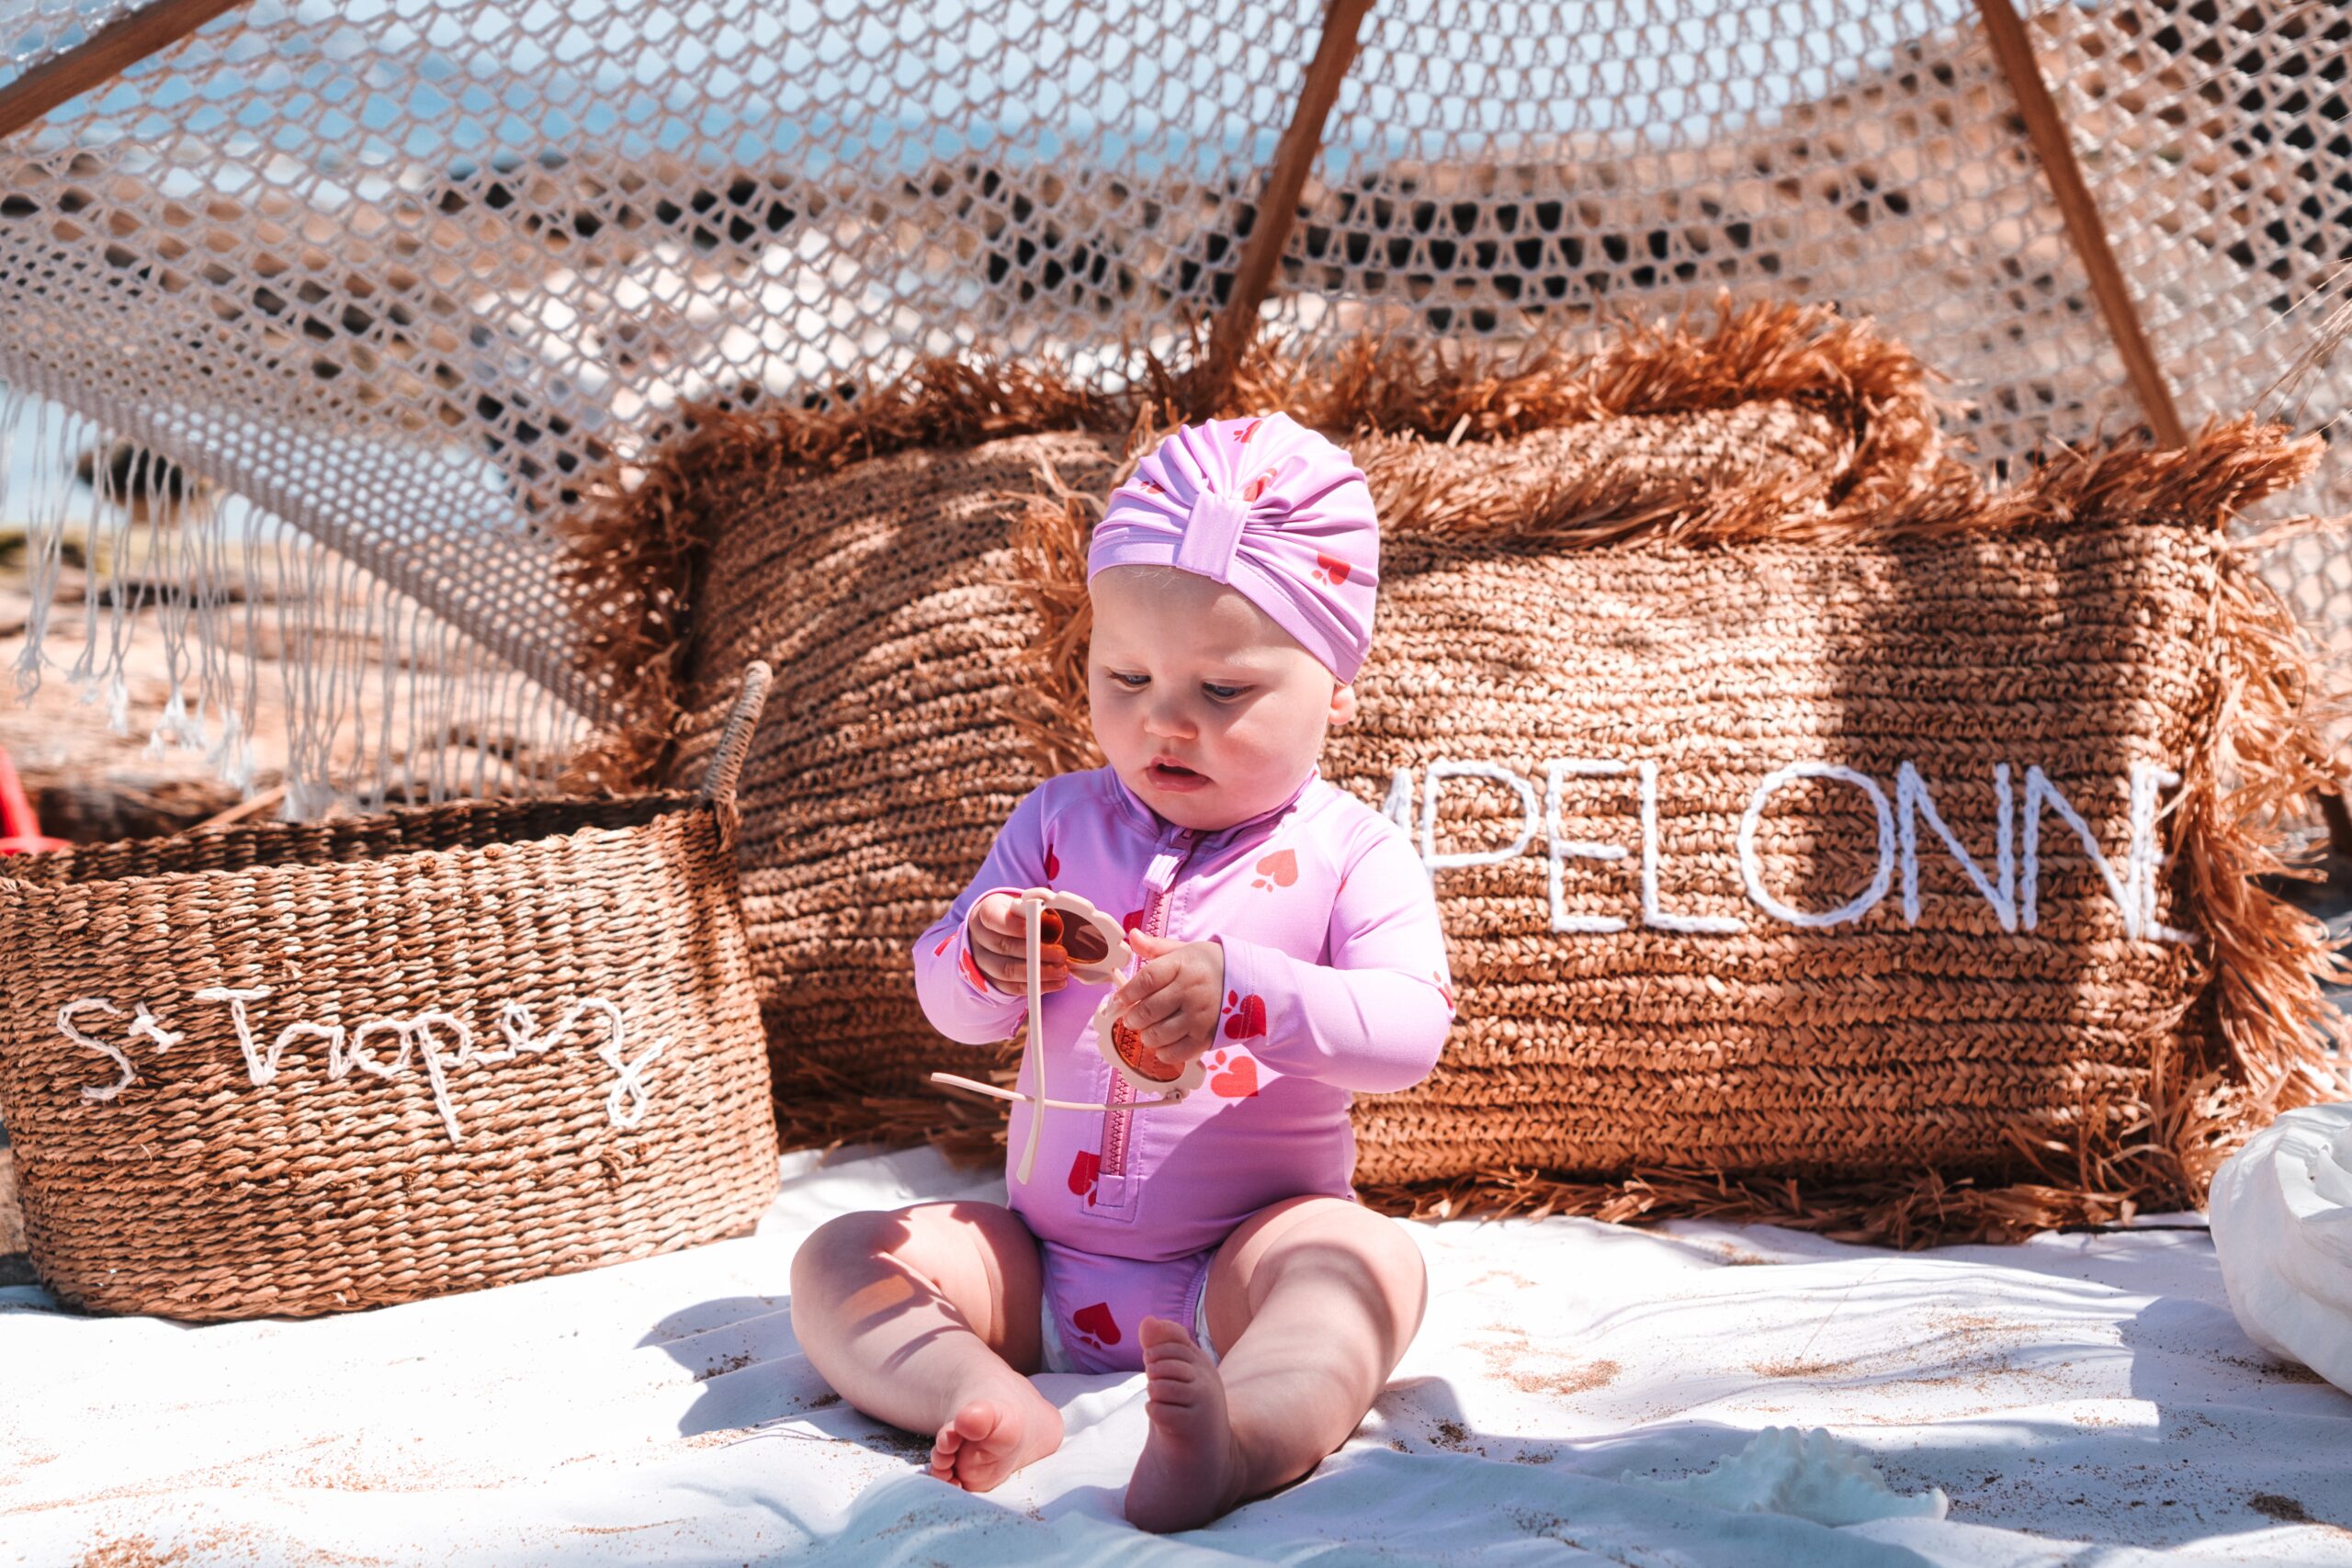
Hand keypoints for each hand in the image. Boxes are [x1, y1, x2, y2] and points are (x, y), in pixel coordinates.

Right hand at [966, 892, 1068, 995]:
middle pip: (1002, 946)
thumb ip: (1036, 913)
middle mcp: (979, 937)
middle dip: (1035, 952)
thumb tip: (1052, 925)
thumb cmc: (1017, 916)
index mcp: (986, 912)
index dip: (1013, 925)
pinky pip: (1011, 988)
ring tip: (1062, 971)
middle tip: (1061, 954)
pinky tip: (1056, 983)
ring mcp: (982, 961)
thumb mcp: (1025, 907)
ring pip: (1006, 971)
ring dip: (1038, 973)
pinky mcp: (990, 981)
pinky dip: (1035, 987)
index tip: (1036, 928)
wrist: (998, 931)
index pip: (992, 917)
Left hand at [1106, 930, 1225, 1067]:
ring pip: (1158, 1034)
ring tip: (1147, 1030)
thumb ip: (1156, 947)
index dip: (1127, 993)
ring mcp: (1199, 1017)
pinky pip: (1176, 1053)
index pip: (1146, 980)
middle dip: (1132, 1018)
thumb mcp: (1185, 950)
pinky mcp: (1206, 1038)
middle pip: (1148, 1010)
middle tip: (1131, 1018)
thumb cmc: (1209, 966)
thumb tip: (1132, 936)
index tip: (1118, 1000)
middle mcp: (1191, 991)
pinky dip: (1163, 1052)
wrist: (1250, 983)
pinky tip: (1163, 1044)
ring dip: (1145, 1035)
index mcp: (1183, 966)